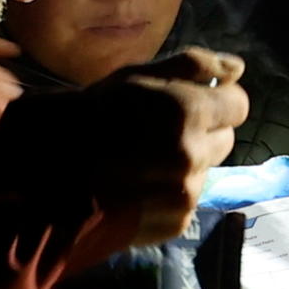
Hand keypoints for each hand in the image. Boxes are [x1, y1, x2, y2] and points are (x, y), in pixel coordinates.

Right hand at [56, 48, 248, 244]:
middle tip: (163, 131)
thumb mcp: (134, 78)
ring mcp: (186, 192)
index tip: (196, 103)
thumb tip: (237, 67)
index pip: (238, 105)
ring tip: (145, 161)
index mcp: (186, 111)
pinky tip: (140, 186)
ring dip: (187, 163)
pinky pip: (189, 200)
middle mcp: (192, 153)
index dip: (218, 101)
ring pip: (206, 170)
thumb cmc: (90, 117)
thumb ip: (191, 67)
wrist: (50, 177)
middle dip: (204, 132)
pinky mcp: (176, 222)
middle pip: (226, 139)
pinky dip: (172, 193)